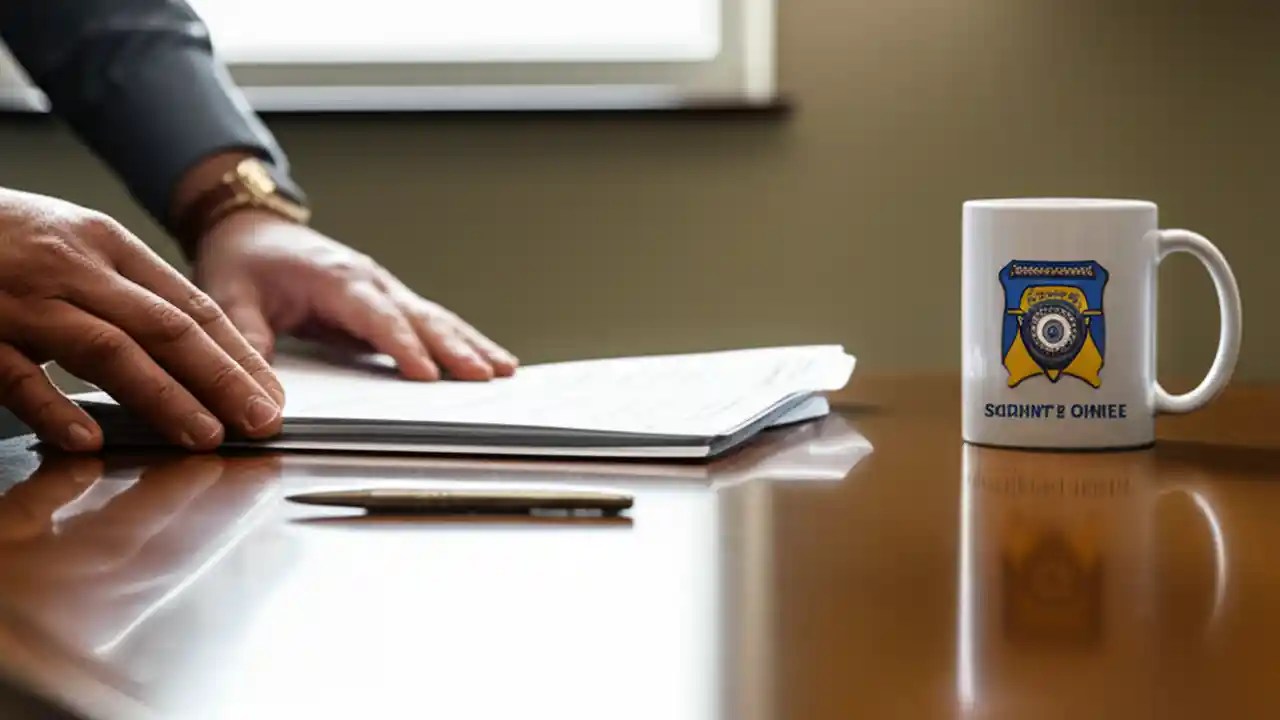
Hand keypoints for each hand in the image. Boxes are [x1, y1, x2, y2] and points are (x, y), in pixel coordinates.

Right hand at [0, 189, 283, 451]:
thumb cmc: (1, 239)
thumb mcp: (72, 245)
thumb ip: (127, 290)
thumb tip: (197, 348)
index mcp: (107, 244)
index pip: (192, 305)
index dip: (238, 354)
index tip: (272, 394)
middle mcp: (73, 267)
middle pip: (166, 327)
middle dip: (223, 378)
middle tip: (261, 420)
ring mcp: (22, 300)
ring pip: (107, 348)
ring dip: (164, 395)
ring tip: (204, 435)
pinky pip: (15, 372)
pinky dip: (54, 406)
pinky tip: (88, 439)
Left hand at [193, 211, 518, 380]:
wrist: (253, 229)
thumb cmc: (245, 262)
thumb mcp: (230, 297)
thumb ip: (247, 338)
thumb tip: (258, 387)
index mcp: (336, 278)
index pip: (376, 316)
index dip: (402, 345)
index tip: (426, 373)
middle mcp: (370, 280)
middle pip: (421, 317)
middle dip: (455, 347)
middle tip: (483, 375)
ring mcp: (385, 289)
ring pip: (437, 318)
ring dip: (471, 344)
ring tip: (504, 370)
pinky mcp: (390, 302)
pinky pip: (431, 322)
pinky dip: (463, 341)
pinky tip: (490, 360)